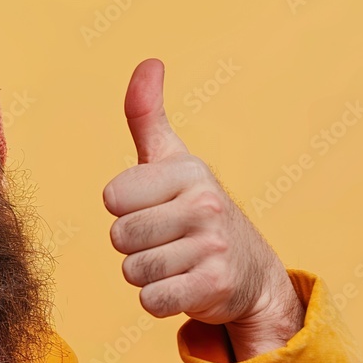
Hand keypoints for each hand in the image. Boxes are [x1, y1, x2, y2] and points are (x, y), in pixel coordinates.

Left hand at [103, 59, 302, 359]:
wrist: (249, 271)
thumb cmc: (194, 209)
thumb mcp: (172, 161)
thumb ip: (147, 116)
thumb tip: (149, 62)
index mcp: (187, 171)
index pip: (113, 198)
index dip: (123, 209)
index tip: (150, 207)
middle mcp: (204, 204)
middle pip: (120, 237)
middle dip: (132, 245)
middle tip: (163, 241)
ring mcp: (213, 246)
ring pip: (133, 270)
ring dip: (144, 273)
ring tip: (172, 262)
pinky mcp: (214, 286)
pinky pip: (151, 300)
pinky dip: (157, 299)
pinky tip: (180, 285)